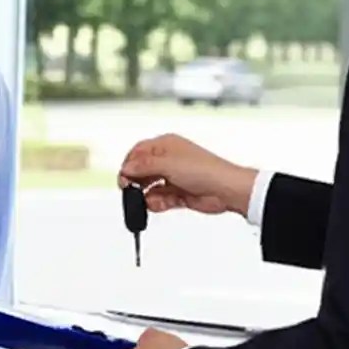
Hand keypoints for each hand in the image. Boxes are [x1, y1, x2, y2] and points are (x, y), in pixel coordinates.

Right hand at [118, 134, 255, 216]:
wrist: (225, 190)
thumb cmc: (204, 170)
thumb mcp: (167, 164)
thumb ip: (143, 166)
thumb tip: (127, 168)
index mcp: (165, 145)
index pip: (138, 152)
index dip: (128, 164)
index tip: (123, 178)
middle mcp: (168, 160)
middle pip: (141, 171)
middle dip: (136, 182)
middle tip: (131, 191)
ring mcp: (173, 177)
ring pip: (149, 188)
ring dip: (148, 195)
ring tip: (152, 199)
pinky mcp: (178, 193)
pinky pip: (159, 199)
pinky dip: (158, 203)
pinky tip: (162, 204)